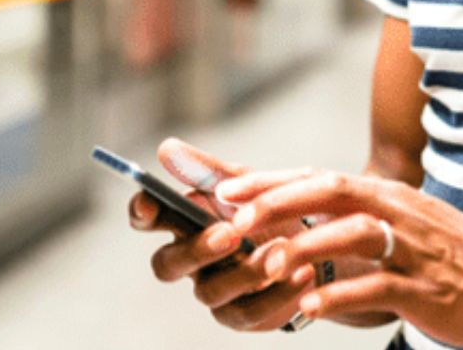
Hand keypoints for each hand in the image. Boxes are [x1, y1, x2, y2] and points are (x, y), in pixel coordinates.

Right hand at [125, 139, 319, 331]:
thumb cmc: (270, 207)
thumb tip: (166, 148)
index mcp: (186, 219)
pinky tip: (301, 272)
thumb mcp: (246, 182)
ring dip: (245, 270)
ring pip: (210, 290)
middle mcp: (192, 258)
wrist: (321, 240)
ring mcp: (214, 289)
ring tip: (280, 249)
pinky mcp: (241, 315)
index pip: (148, 218)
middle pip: (167, 264)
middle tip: (230, 234)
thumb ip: (207, 170)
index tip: (149, 204)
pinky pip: (248, 312)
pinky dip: (276, 293)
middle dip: (196, 249)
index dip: (142, 213)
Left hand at [217, 167, 462, 345]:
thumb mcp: (405, 224)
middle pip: (331, 191)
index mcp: (387, 195)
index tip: (225, 188)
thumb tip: (298, 222)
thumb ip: (357, 218)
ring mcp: (413, 249)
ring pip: (353, 235)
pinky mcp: (426, 288)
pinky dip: (341, 295)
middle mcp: (397, 211)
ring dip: (306, 247)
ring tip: (266, 265)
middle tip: (233, 219)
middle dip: (278, 202)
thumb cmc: (452, 257)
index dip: (272, 181)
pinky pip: (378, 287)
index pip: (320, 177)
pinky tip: (310, 308)